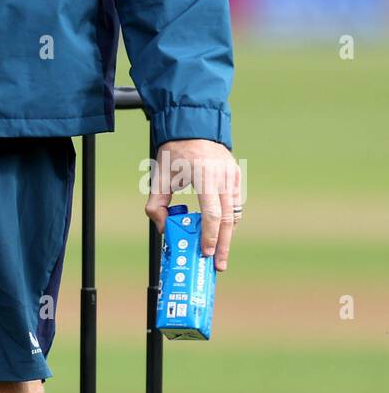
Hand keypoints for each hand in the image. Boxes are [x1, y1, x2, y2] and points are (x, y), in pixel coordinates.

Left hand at [145, 139, 242, 271]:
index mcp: (204, 176)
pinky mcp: (236, 175)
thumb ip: (156, 204)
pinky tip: (220, 231)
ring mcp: (232, 175)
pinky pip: (235, 203)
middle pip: (228, 219)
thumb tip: (164, 230)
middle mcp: (222, 176)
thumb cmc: (174, 152)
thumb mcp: (158, 176)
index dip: (210, 237)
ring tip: (219, 253)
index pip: (212, 214)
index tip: (206, 253)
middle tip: (218, 266)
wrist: (193, 126)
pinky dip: (229, 219)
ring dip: (227, 235)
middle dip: (223, 245)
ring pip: (234, 213)